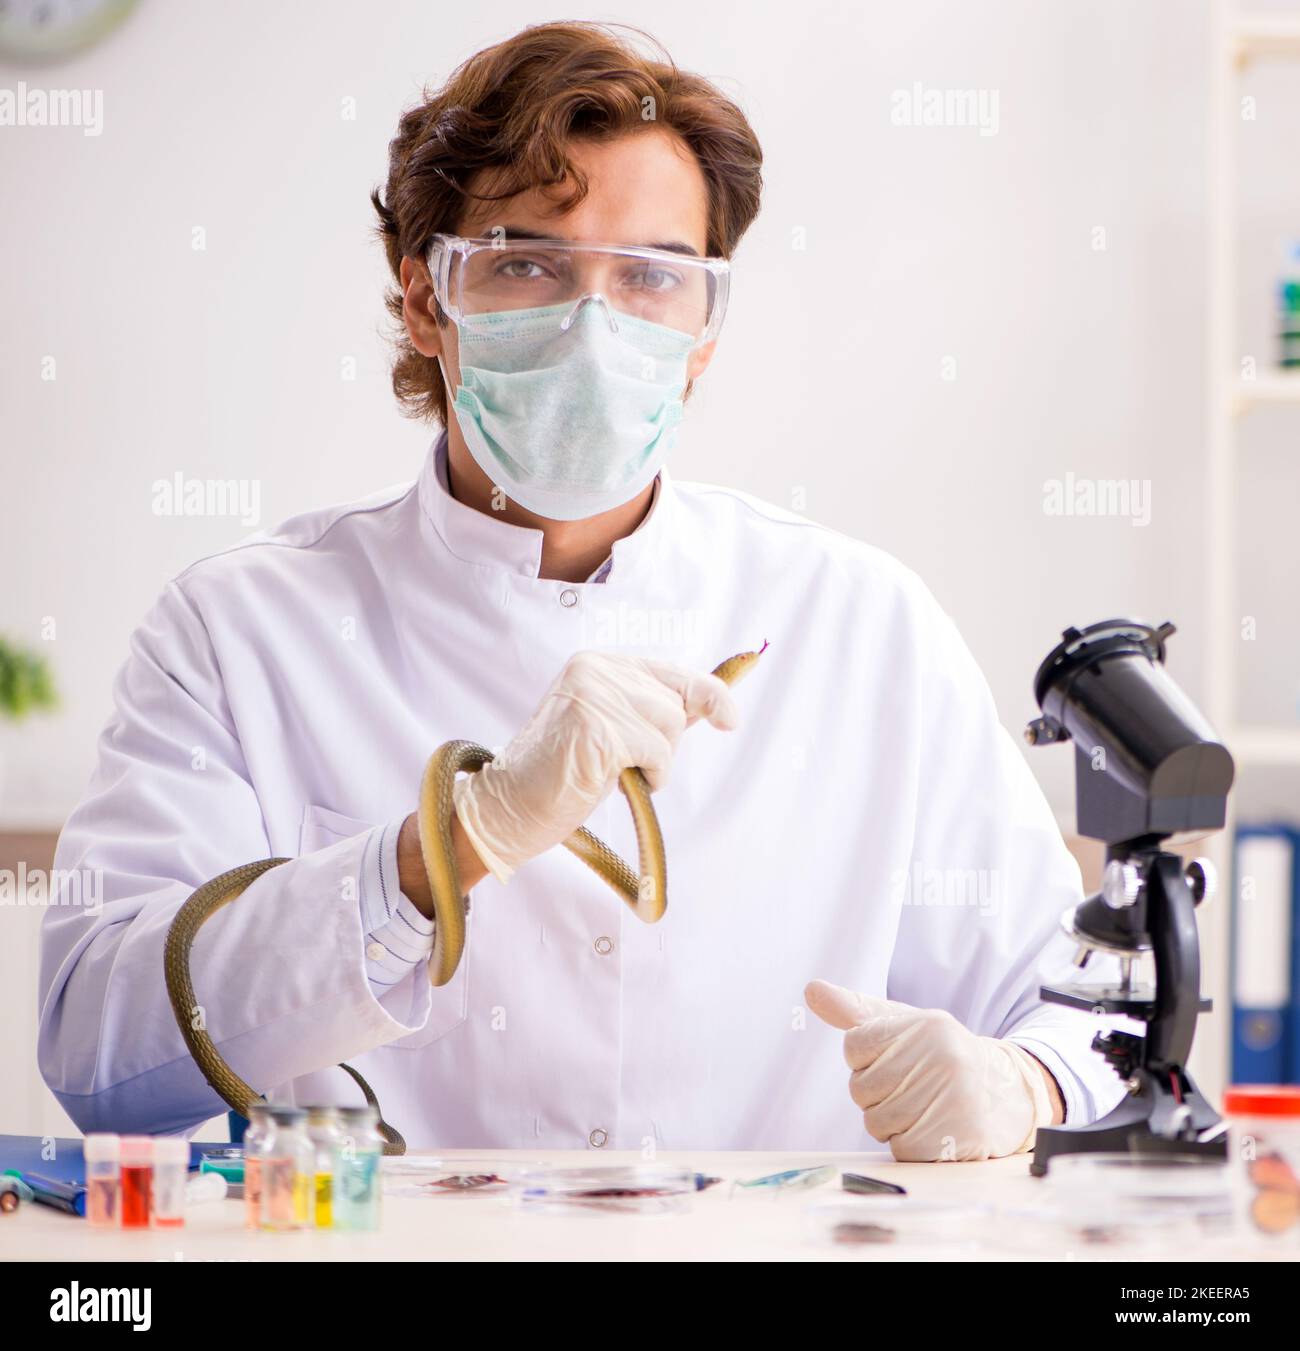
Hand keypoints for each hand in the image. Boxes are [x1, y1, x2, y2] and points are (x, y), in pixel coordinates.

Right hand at [452, 651, 738, 882]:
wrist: (509, 806)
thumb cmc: (561, 775)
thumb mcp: (612, 730)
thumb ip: (654, 712)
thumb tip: (718, 704)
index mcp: (597, 664)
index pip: (670, 672)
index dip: (708, 694)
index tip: (730, 718)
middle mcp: (595, 669)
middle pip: (676, 702)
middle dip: (666, 742)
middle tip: (625, 764)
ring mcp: (596, 696)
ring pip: (671, 726)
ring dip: (656, 761)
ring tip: (614, 772)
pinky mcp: (600, 728)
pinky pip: (658, 752)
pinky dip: (649, 776)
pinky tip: (614, 781)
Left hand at [805, 979, 1055, 1160]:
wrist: (1004, 1095)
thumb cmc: (940, 1055)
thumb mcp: (904, 1025)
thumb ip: (856, 1011)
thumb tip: (811, 989)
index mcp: (926, 1025)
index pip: (855, 1045)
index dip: (865, 1059)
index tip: (893, 1059)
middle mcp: (943, 1057)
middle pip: (861, 1087)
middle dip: (876, 1094)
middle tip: (909, 1087)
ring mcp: (954, 1099)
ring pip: (876, 1122)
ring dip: (890, 1122)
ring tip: (920, 1107)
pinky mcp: (958, 1140)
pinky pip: (899, 1149)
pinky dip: (907, 1144)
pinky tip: (931, 1128)